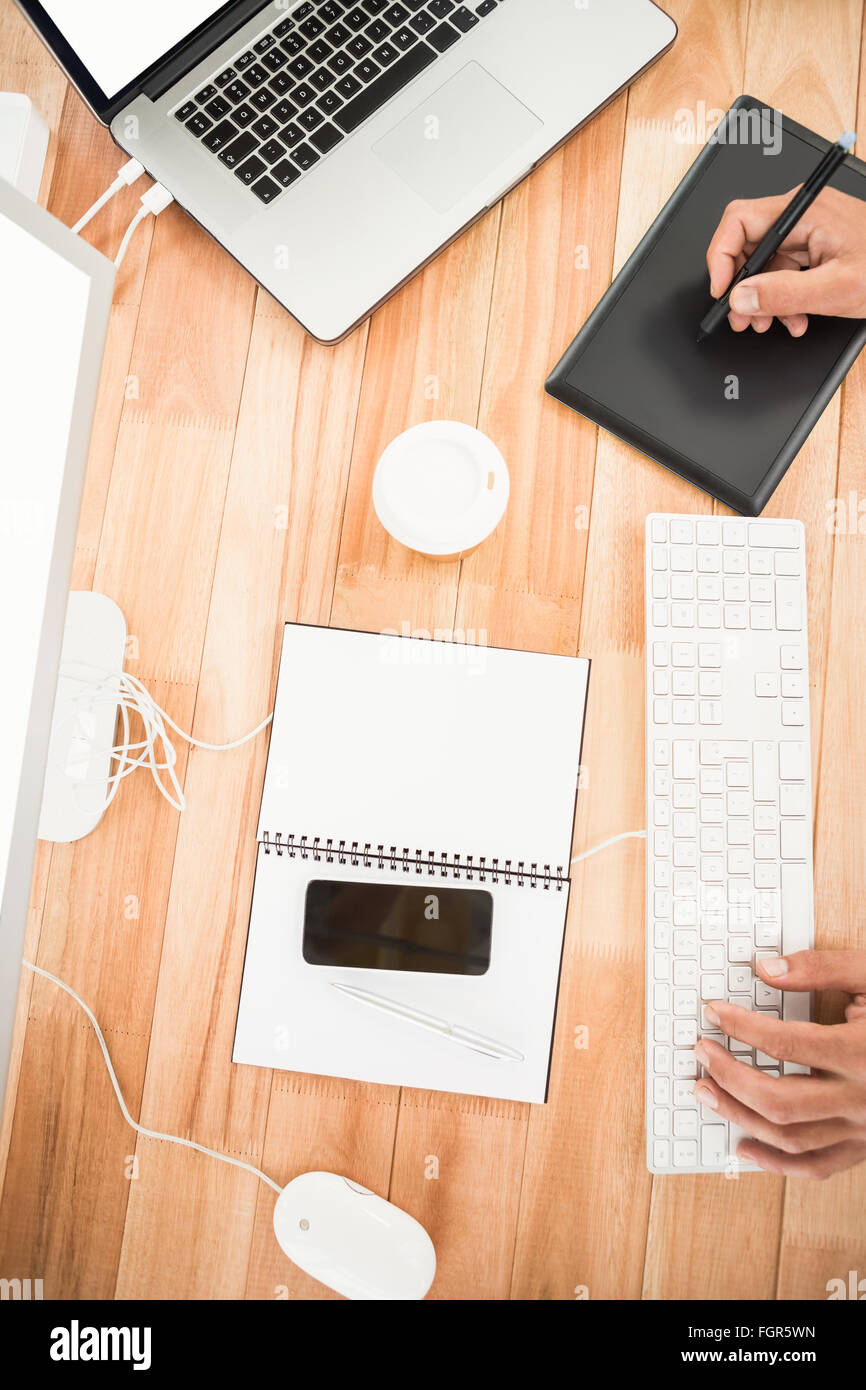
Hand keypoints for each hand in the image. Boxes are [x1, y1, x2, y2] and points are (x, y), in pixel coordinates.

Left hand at [693, 950, 865, 1177]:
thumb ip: (821, 968)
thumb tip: (766, 969)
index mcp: (862, 1052)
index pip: (783, 1043)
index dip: (739, 1026)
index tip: (713, 1012)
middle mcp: (863, 1098)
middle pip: (778, 1099)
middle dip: (728, 1074)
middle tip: (701, 1050)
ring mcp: (865, 1128)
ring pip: (790, 1138)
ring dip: (739, 1116)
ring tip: (705, 1090)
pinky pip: (817, 1168)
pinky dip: (776, 1164)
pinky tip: (744, 1146)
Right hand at [705, 186, 865, 336]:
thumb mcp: (835, 289)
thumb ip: (783, 294)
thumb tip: (741, 297)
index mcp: (805, 211)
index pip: (738, 220)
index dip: (721, 257)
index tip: (722, 290)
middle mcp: (803, 214)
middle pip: (748, 244)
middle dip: (742, 285)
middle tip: (743, 317)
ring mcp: (810, 230)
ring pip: (765, 263)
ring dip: (764, 298)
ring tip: (773, 322)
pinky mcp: (817, 246)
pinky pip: (785, 270)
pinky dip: (784, 297)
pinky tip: (795, 316)